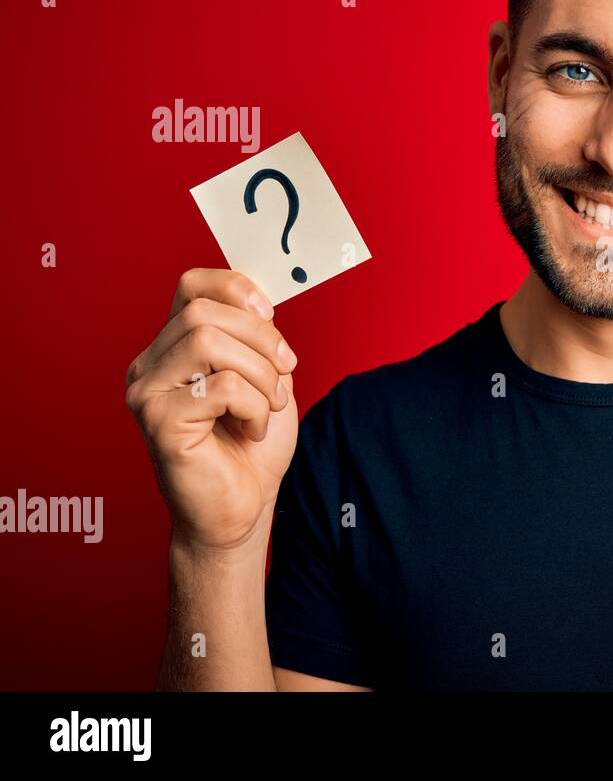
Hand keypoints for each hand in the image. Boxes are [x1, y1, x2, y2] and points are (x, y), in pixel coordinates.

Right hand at [125, 268, 299, 551]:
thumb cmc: (252, 446)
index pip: (192, 285)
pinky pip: (221, 387)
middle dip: (261, 339)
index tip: (271, 316)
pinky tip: (252, 430)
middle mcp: (150, 365)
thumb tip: (260, 298)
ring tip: (269, 406)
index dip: (236, 288)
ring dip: (259, 374)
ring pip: (209, 343)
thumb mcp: (263, 376)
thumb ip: (255, 337)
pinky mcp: (159, 422)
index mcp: (173, 347)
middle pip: (204, 312)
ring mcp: (147, 393)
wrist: (244, 508)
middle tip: (284, 373)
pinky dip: (254, 406)